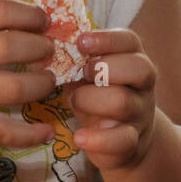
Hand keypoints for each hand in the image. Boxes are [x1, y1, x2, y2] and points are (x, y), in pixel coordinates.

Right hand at [0, 0, 57, 148]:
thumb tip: (36, 20)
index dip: (30, 15)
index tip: (43, 22)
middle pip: (9, 48)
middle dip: (40, 48)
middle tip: (49, 52)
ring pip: (12, 89)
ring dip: (41, 84)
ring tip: (48, 80)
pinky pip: (1, 131)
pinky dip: (29, 134)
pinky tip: (47, 131)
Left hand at [67, 29, 157, 172]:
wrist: (122, 138)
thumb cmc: (98, 95)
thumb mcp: (88, 75)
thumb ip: (72, 60)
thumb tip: (37, 49)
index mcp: (133, 58)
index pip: (130, 41)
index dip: (107, 39)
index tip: (81, 42)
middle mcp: (142, 85)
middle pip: (139, 68)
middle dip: (105, 67)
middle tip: (81, 72)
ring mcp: (140, 113)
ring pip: (124, 102)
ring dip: (92, 99)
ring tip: (74, 100)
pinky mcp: (133, 142)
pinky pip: (122, 140)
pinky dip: (98, 140)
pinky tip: (79, 137)